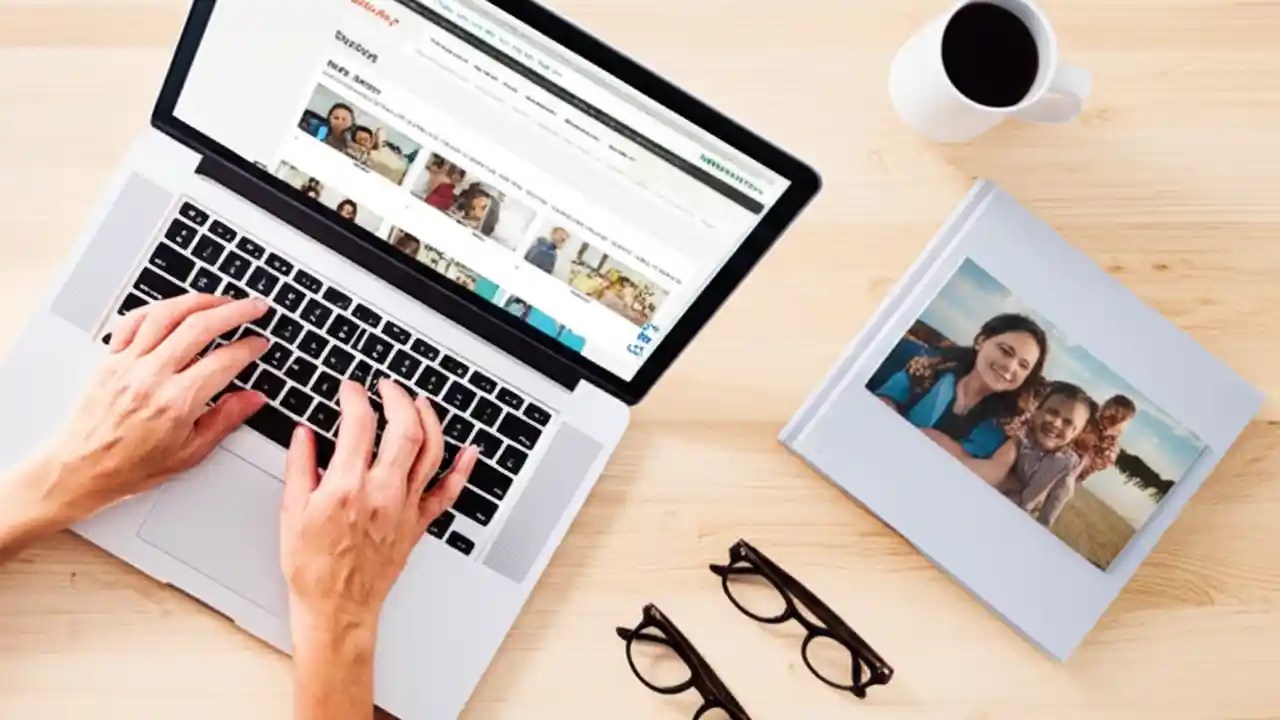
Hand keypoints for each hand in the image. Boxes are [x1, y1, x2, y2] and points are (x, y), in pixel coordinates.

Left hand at [0, 294, 268, 560]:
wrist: (79, 470)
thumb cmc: (130, 467)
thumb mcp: (190, 453)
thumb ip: (225, 420)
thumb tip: (253, 398)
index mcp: (177, 402)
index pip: (225, 360)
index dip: (250, 347)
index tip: (260, 342)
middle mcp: (152, 377)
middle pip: (200, 326)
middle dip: (235, 311)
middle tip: (255, 306)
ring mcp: (128, 363)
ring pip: (168, 314)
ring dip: (200, 300)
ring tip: (221, 300)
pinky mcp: (110, 359)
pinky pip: (134, 320)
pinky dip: (159, 308)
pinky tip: (176, 307)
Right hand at [281, 379, 475, 719]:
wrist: (337, 608)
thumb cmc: (312, 567)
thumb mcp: (291, 513)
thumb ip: (299, 467)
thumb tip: (304, 434)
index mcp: (346, 487)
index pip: (359, 425)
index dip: (355, 397)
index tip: (350, 389)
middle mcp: (382, 493)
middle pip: (405, 429)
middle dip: (398, 398)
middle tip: (387, 387)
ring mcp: (405, 507)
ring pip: (431, 452)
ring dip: (430, 420)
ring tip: (420, 402)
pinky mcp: (418, 523)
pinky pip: (448, 492)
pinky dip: (462, 469)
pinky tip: (468, 451)